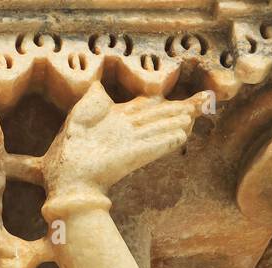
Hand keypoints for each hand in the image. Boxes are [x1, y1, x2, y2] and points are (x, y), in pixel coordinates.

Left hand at [44, 85, 207, 196]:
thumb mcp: (77, 117)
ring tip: (197, 113)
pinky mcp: (132, 156)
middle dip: (180, 109)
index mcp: (115, 122)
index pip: (145, 109)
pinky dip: (169, 138)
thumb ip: (92, 101)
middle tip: (205, 101)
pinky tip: (184, 132)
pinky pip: (154, 145)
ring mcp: (131, 144)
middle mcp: (127, 132)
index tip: (180, 99)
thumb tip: (100, 88)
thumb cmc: (68, 148)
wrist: (66, 175)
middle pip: (158, 117)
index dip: (163, 104)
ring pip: (160, 128)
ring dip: (178, 120)